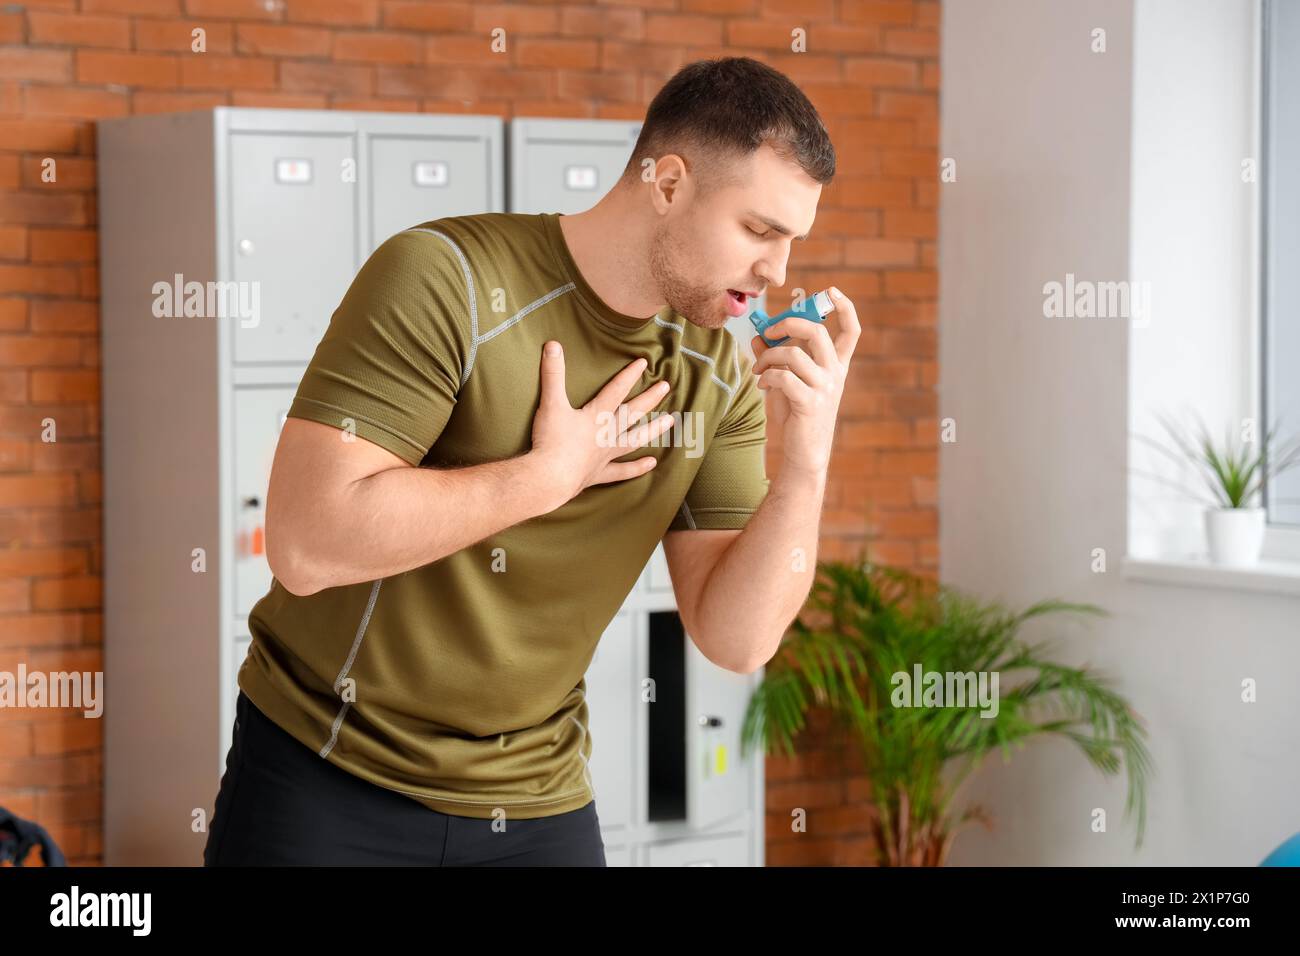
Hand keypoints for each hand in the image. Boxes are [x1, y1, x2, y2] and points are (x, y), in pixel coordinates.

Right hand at [529, 341, 674, 507]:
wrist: (549, 478)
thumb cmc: (551, 441)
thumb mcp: (551, 404)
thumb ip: (553, 374)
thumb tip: (552, 345)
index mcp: (595, 416)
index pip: (616, 390)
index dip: (630, 375)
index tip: (644, 363)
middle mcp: (606, 434)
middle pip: (632, 413)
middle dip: (649, 398)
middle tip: (665, 386)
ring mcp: (605, 455)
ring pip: (634, 440)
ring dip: (652, 430)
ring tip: (669, 422)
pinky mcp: (599, 473)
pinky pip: (621, 471)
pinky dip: (636, 469)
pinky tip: (651, 465)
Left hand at [750, 286, 860, 476]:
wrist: (804, 452)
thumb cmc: (797, 415)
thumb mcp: (788, 382)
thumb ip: (775, 358)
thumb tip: (757, 336)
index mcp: (836, 365)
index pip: (851, 331)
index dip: (845, 308)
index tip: (830, 291)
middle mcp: (834, 373)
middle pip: (817, 331)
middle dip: (788, 323)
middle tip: (770, 331)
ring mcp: (824, 387)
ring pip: (792, 353)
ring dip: (768, 357)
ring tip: (758, 369)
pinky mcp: (809, 402)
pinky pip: (782, 376)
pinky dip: (766, 376)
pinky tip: (762, 384)